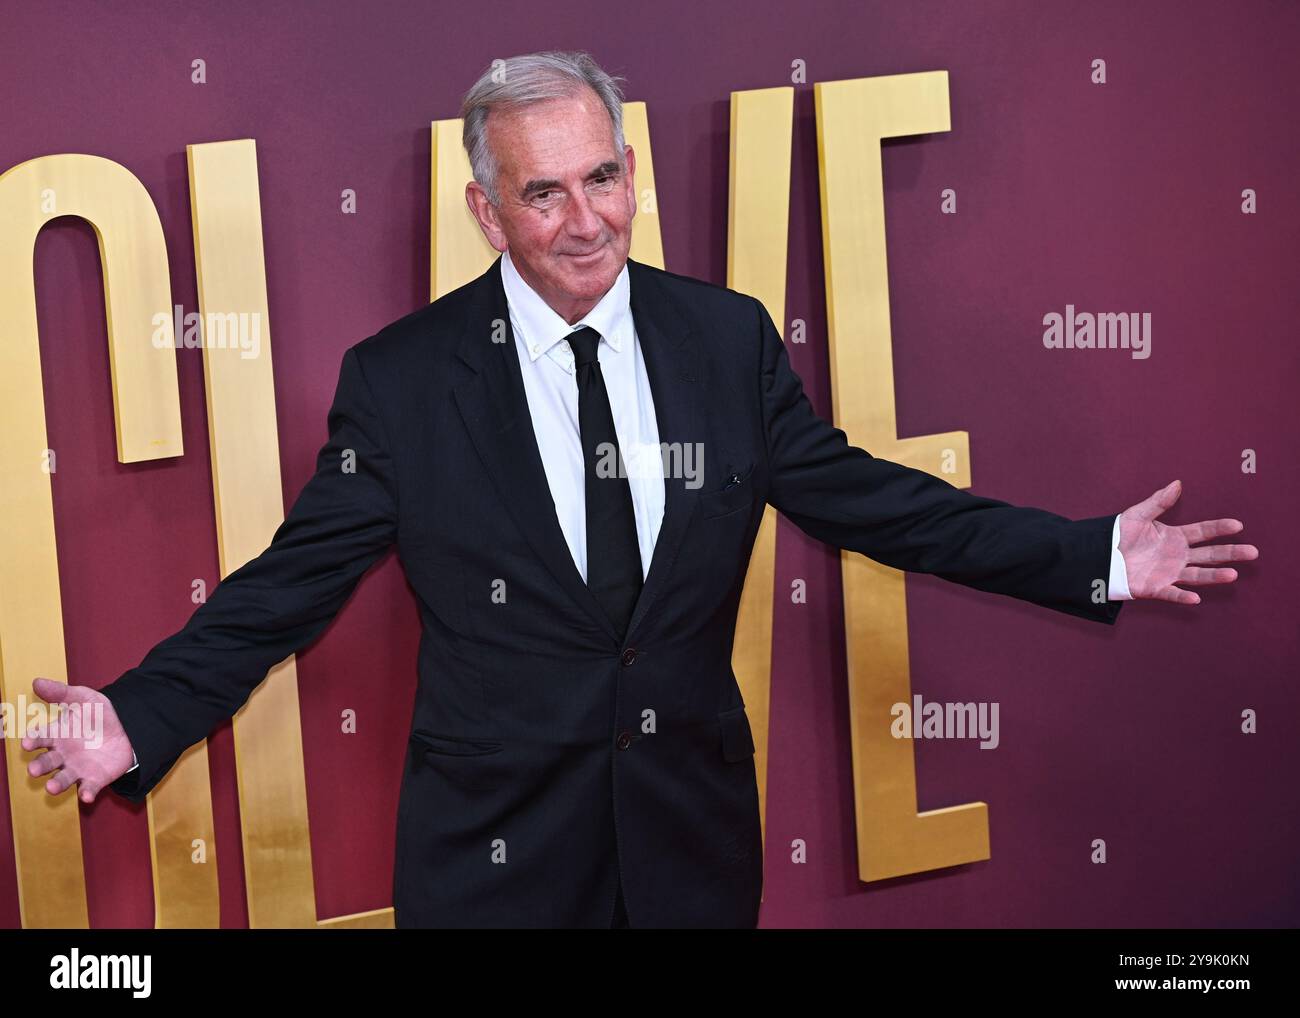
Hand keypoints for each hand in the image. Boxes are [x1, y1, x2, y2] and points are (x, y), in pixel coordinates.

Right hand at [21, 677, 135, 803]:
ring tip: (51, 787)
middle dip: (40, 765)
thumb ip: (61, 692)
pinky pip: (89, 787)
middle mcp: (62, 754)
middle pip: (47, 761)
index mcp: (56, 734)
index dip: (33, 740)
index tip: (28, 743)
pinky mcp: (95, 778)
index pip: (40, 737)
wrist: (128, 727)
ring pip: (63, 778)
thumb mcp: (83, 698)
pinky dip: (87, 792)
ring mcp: (77, 768)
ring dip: (57, 784)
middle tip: (34, 769)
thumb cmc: (98, 714)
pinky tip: (86, 796)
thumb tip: (37, 681)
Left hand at [1118, 480, 1258, 604]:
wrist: (1101, 555)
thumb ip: (1158, 501)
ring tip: (1233, 574)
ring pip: (1197, 575)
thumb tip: (1177, 483)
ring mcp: (1169, 573)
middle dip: (1230, 553)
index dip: (1219, 528)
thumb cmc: (1120, 535)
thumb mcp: (1138, 515)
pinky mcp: (1155, 588)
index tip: (1237, 525)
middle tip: (1252, 552)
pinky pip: (1171, 593)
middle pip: (1209, 555)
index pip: (1203, 532)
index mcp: (1176, 537)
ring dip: (1214, 575)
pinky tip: (1195, 598)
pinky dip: (1182, 597)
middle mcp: (1178, 556)